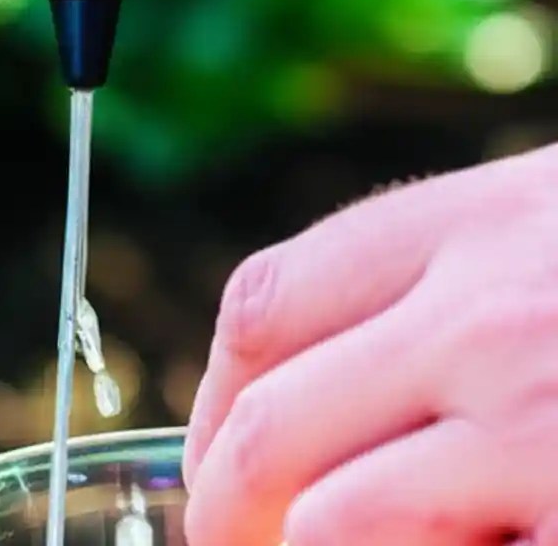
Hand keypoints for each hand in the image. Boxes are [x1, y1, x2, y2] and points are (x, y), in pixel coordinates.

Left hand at [183, 144, 557, 545]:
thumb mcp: (547, 221)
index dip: (210, 401)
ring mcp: (538, 425)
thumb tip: (316, 395)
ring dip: (318, 545)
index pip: (264, 306)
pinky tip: (466, 544)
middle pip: (269, 428)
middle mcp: (487, 320)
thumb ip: (431, 287)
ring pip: (330, 524)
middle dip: (223, 505)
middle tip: (223, 538)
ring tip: (366, 541)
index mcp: (470, 226)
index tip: (210, 453)